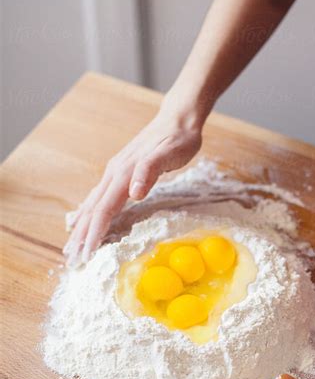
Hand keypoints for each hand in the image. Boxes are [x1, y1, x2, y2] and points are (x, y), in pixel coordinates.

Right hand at [64, 93, 203, 265]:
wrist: (178, 119)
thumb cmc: (178, 139)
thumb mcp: (169, 154)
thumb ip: (151, 171)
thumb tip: (135, 192)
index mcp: (123, 174)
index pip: (104, 209)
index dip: (95, 232)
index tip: (87, 254)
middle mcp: (114, 174)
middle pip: (92, 210)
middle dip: (81, 235)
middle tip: (72, 259)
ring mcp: (115, 173)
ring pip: (93, 204)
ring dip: (82, 226)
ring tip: (72, 245)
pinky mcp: (121, 173)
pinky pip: (100, 197)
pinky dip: (89, 213)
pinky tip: (84, 219)